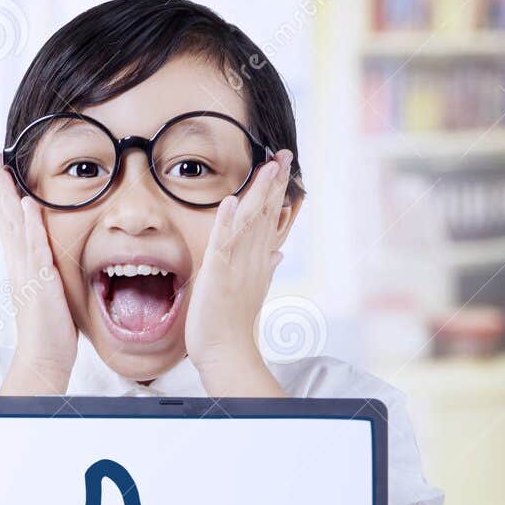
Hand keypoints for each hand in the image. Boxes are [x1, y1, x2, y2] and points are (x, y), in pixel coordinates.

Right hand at [0, 153, 77, 393]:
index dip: (3, 196)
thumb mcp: (47, 291)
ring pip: (15, 227)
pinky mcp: (39, 283)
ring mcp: (27, 272)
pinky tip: (29, 205)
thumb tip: (47, 253)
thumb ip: (44, 269)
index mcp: (22, 266)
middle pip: (5, 218)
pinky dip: (32, 226)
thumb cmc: (49, 329)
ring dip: (8, 197)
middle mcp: (19, 265)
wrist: (44, 358)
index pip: (10, 224)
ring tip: (2, 170)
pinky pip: (35, 249)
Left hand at [184, 149, 293, 394]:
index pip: (269, 217)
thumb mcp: (251, 290)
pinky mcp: (220, 273)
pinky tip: (230, 201)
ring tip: (268, 165)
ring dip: (258, 192)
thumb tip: (278, 254)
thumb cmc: (233, 324)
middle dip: (274, 181)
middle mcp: (254, 258)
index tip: (282, 165)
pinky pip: (224, 242)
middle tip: (284, 153)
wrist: (226, 351)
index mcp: (259, 259)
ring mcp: (239, 264)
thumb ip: (265, 269)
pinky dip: (228, 222)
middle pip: (266, 212)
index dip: (275, 190)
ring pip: (251, 221)